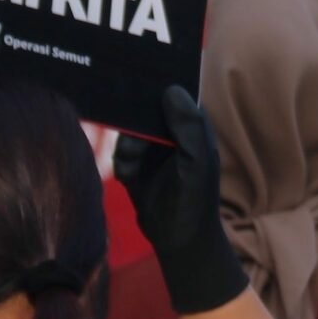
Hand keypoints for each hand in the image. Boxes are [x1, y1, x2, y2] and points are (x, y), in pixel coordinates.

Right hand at [112, 87, 246, 314]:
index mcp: (192, 126)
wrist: (177, 240)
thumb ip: (188, 124)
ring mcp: (152, 150)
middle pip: (144, 111)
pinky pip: (120, 155)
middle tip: (133, 140)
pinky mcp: (135, 167)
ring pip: (128, 133)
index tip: (137, 78)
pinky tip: (130, 180)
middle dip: (134, 124)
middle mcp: (171, 133)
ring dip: (128, 151)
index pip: (174, 94)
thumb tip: (171, 90)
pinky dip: (122, 166)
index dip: (158, 85)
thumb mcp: (197, 160)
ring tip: (133, 168)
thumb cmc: (196, 198)